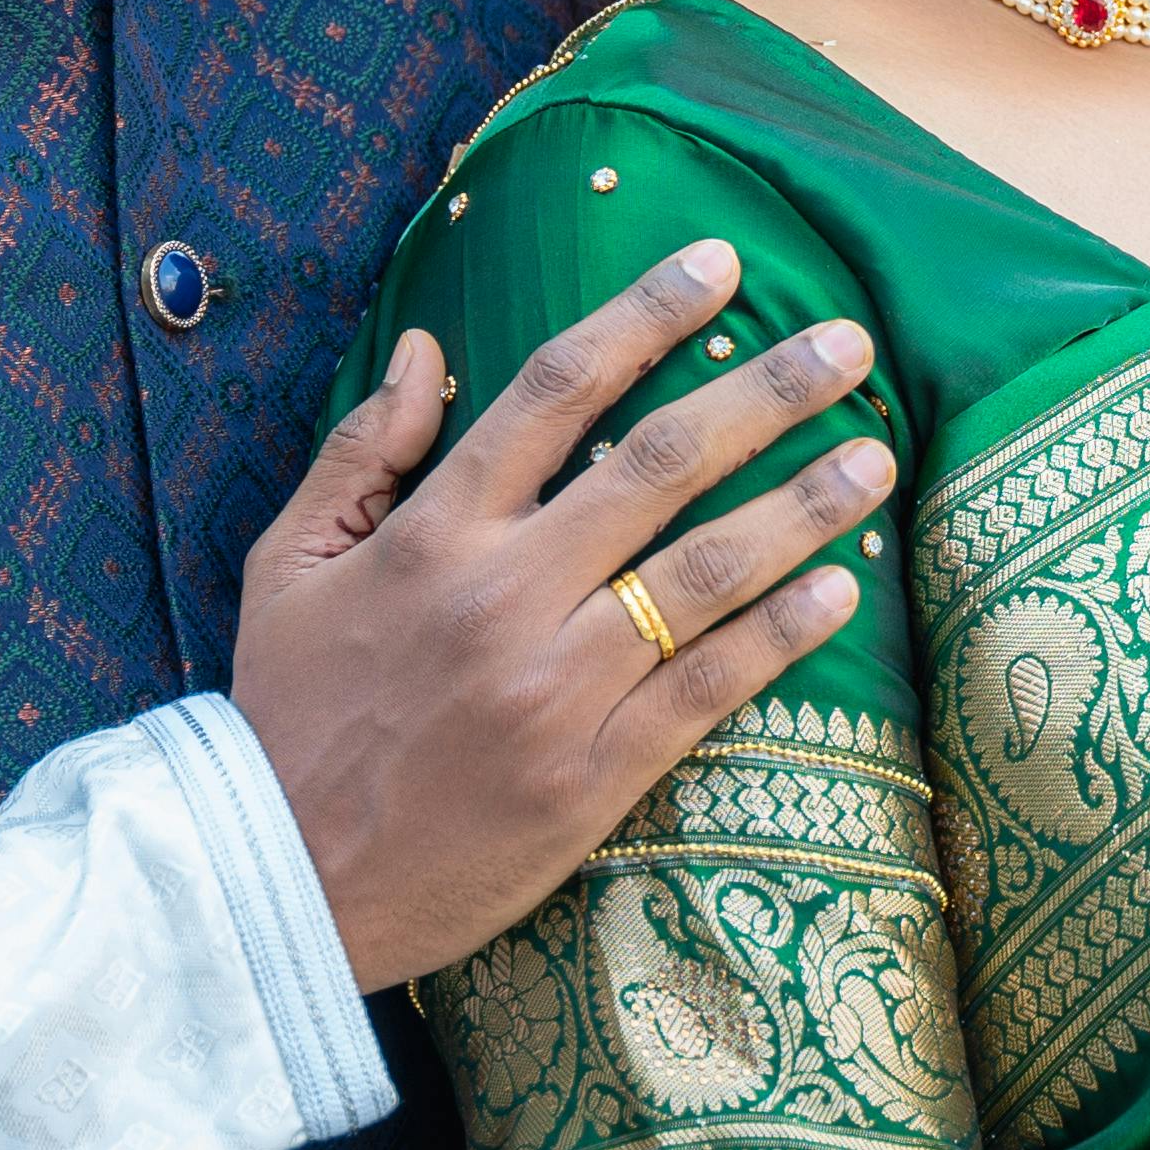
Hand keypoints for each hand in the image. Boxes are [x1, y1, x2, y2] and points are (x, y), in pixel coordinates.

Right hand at [229, 238, 889, 986]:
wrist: (275, 885)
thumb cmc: (283, 715)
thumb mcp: (284, 566)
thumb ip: (360, 453)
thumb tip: (431, 349)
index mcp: (432, 532)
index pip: (556, 390)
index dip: (643, 315)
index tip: (717, 264)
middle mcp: (506, 594)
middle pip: (660, 463)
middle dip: (764, 392)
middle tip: (845, 343)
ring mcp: (557, 686)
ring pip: (706, 569)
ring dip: (803, 505)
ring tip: (874, 455)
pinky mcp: (594, 775)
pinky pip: (709, 685)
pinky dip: (782, 632)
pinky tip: (843, 589)